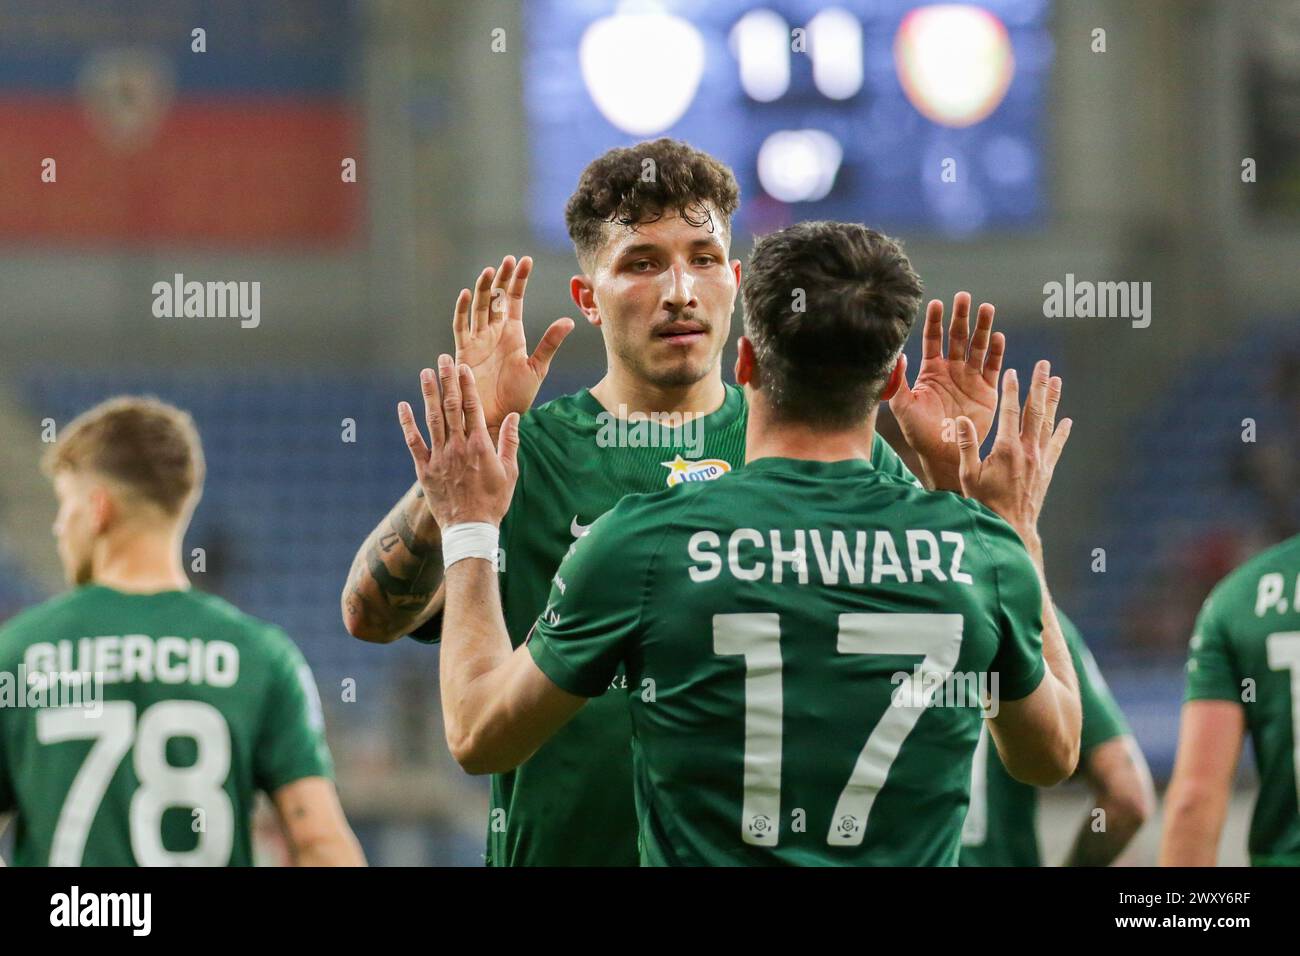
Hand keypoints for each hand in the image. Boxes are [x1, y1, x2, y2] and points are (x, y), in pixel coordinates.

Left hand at [398, 355, 519, 528]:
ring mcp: (440, 457)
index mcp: (481, 446)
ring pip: (433, 419)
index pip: (473, 408)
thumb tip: (514, 416)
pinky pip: (413, 442)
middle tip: (442, 359)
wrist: (470, 528)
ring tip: (425, 373)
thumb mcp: (510, 471)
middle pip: (452, 407)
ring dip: (428, 394)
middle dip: (447, 381)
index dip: (466, 385)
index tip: (463, 367)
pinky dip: (407, 424)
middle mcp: (459, 447)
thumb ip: (510, 441)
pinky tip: (403, 406)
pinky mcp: (425, 469)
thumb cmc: (494, 500)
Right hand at [454, 255, 573, 436]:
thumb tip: (570, 320)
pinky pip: (461, 326)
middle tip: (509, 260)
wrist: (498, 418)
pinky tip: (465, 294)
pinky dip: (462, 310)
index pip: (515, 300)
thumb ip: (550, 343)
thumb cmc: (518, 397)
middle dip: (502, 278)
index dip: (519, 280)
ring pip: (478, 307)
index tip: (526, 260)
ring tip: (490, 271)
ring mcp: (478, 339)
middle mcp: (494, 332)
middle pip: (496, 297)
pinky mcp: (464, 351)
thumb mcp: (537, 368)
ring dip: (483, 288)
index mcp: (513, 333)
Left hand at [889, 292, 1003, 490]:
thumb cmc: (919, 432)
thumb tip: (896, 356)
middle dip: (961, 316)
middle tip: (964, 296)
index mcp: (930, 370)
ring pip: (977, 346)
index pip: (932, 339)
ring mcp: (970, 378)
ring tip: (987, 308)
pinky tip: (997, 337)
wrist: (944, 453)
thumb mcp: (904, 406)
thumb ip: (899, 382)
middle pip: (957, 336)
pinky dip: (996, 352)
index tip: (936, 303)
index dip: (934, 322)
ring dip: (982, 327)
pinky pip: (993, 366)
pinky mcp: (987, 389)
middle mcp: (951, 369)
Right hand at [954, 360, 1070, 542]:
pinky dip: (1061, 433)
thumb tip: (963, 419)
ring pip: (1047, 424)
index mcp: (1005, 448)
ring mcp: (1039, 460)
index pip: (1008, 411)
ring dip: (1052, 401)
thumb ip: (966, 446)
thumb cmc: (983, 503)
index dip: (1010, 390)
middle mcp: (1026, 450)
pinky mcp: (1046, 472)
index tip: (1013, 372)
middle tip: (1044, 366)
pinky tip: (1067, 421)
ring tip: (1056, 381)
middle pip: (1034, 411)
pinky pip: (1056, 447)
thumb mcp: (967, 475)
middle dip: (1038, 386)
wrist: (1010, 528)